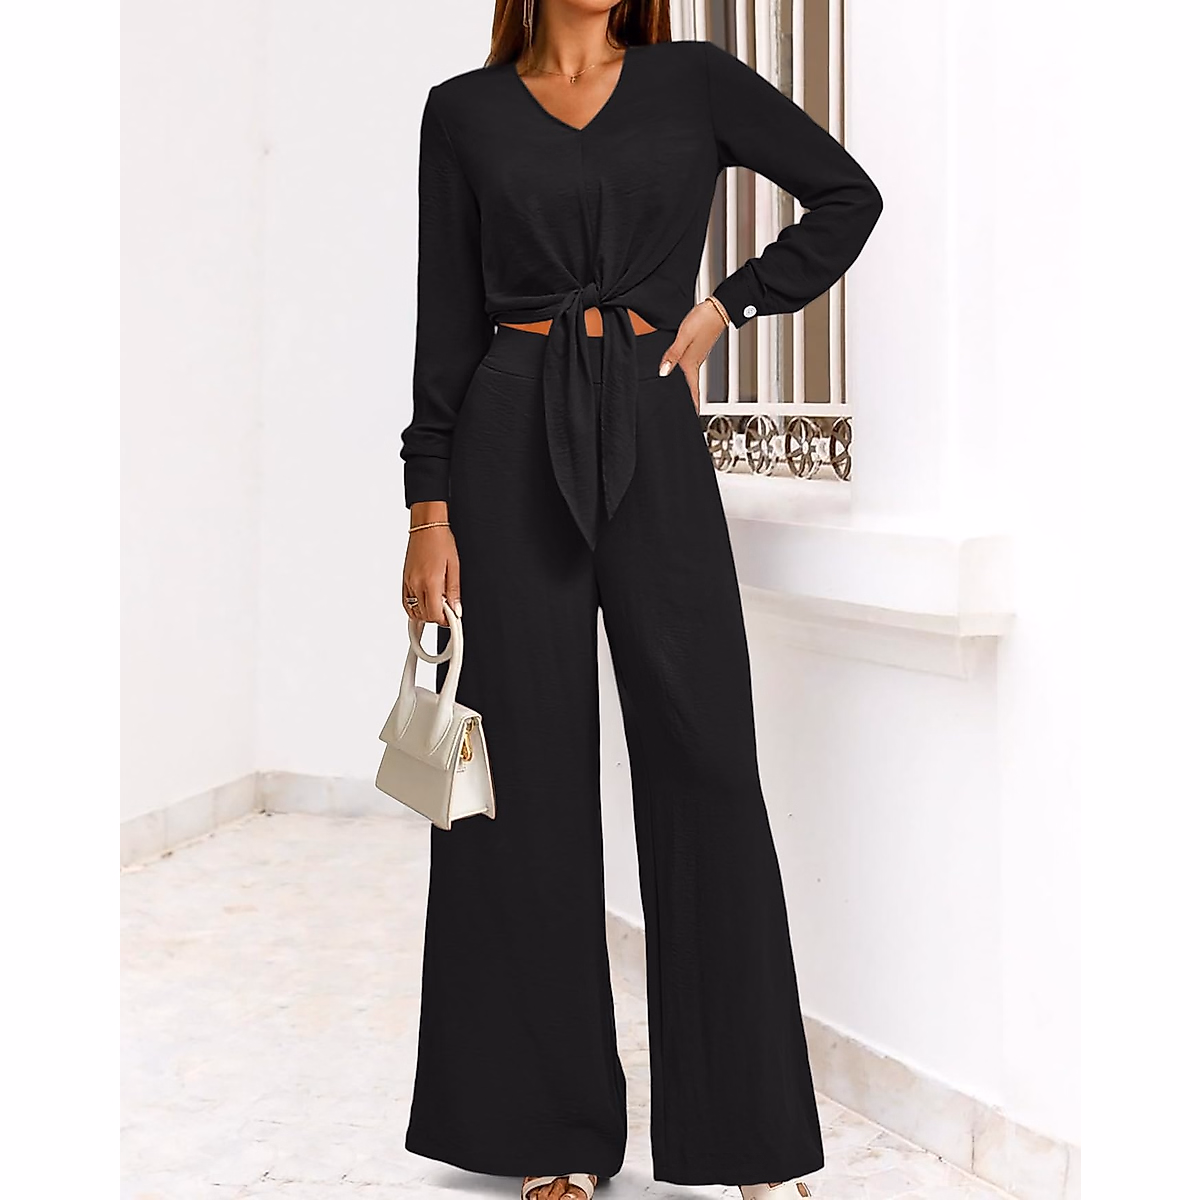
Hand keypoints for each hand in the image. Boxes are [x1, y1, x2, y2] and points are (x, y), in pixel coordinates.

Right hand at [402, 502, 459, 626]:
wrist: (426, 527)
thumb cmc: (441, 542)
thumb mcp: (454, 567)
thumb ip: (454, 591)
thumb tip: (456, 610)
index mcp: (430, 582)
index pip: (434, 614)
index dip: (445, 621)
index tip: (453, 619)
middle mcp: (416, 584)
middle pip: (424, 615)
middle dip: (437, 617)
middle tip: (448, 610)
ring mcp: (408, 582)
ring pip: (414, 611)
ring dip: (426, 613)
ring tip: (438, 605)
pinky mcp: (404, 580)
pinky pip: (406, 602)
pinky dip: (416, 608)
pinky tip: (426, 603)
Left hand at [657, 299, 727, 411]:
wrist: (717, 308)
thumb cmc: (703, 320)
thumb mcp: (683, 337)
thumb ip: (673, 355)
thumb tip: (663, 372)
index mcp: (691, 363)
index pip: (692, 390)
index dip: (692, 404)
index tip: (691, 417)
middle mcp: (694, 362)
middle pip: (690, 386)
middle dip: (688, 400)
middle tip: (683, 412)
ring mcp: (696, 355)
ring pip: (688, 376)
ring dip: (685, 387)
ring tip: (678, 396)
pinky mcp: (695, 348)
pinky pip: (688, 366)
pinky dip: (683, 373)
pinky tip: (676, 370)